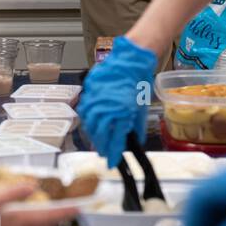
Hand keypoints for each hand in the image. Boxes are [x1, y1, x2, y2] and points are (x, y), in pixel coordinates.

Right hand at [0, 183, 79, 225]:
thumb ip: (8, 193)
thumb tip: (33, 186)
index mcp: (9, 225)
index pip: (42, 218)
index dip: (61, 212)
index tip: (80, 207)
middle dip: (52, 217)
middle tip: (66, 207)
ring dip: (38, 221)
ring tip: (46, 212)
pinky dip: (22, 225)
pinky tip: (15, 220)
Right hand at [79, 35, 156, 166]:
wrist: (129, 63)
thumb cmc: (137, 84)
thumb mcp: (140, 109)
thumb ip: (135, 127)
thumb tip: (134, 142)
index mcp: (121, 113)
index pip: (115, 140)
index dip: (114, 154)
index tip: (113, 163)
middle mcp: (106, 108)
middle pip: (100, 135)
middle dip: (103, 147)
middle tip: (105, 155)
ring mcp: (95, 100)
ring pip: (90, 125)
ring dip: (94, 136)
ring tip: (98, 143)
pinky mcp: (89, 93)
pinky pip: (85, 112)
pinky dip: (88, 121)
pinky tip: (92, 126)